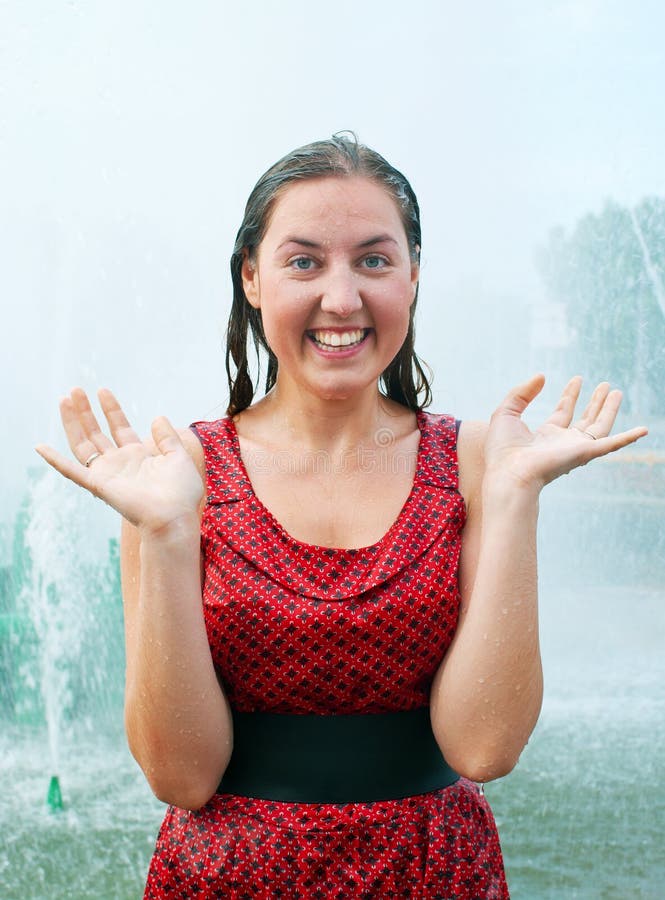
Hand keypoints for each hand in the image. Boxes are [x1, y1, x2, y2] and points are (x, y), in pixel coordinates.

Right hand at [36, 388, 203, 534]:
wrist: (174, 516)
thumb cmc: (181, 493)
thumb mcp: (179, 457)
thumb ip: (168, 438)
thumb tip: (157, 418)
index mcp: (139, 457)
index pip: (120, 428)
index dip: (111, 410)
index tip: (102, 391)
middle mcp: (120, 464)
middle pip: (96, 433)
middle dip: (85, 412)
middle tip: (75, 391)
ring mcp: (107, 474)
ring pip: (82, 445)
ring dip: (72, 423)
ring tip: (64, 399)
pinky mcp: (99, 485)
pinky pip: (72, 471)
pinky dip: (55, 460)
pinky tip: (40, 447)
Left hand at [483, 374, 647, 491]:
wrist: (509, 473)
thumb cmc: (502, 450)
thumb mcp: (506, 412)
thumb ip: (521, 392)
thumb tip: (541, 376)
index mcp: (544, 436)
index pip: (562, 412)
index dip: (571, 395)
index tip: (577, 379)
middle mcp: (562, 443)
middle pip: (584, 419)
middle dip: (594, 402)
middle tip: (605, 385)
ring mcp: (575, 449)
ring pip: (599, 427)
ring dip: (608, 409)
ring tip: (616, 391)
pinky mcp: (584, 453)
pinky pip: (612, 444)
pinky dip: (628, 438)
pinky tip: (643, 430)